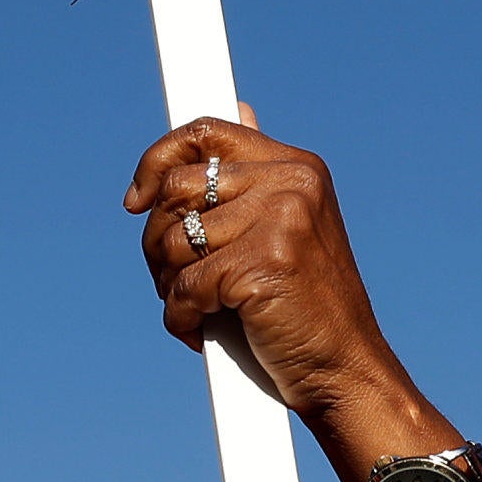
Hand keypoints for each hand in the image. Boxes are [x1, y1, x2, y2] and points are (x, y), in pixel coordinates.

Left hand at [126, 114, 481, 481]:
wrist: (346, 372)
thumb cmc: (306, 309)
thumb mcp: (288, 226)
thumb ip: (255, 176)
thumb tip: (240, 108)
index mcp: (298, 168)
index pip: (206, 133)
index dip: (156, 160)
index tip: (135, 201)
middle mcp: (292, 184)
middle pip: (175, 189)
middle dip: (157, 241)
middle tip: (175, 279)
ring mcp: (280, 221)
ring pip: (173, 240)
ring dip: (168, 285)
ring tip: (198, 308)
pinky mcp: (263, 265)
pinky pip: (185, 287)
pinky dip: (181, 318)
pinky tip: (202, 332)